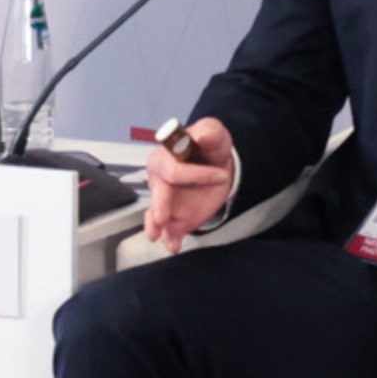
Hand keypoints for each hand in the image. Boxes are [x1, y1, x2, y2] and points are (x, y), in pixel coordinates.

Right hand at [141, 116, 238, 243]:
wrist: (218, 166)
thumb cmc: (209, 149)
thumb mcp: (213, 134)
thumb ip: (208, 132)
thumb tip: (201, 135)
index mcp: (166, 157)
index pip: (174, 168)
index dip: (196, 174)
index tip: (221, 175)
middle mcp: (161, 180)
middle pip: (159, 192)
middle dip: (160, 204)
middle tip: (163, 216)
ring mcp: (166, 200)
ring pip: (156, 214)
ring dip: (156, 225)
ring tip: (157, 234)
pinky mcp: (175, 217)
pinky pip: (168, 230)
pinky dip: (169, 238)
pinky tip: (173, 245)